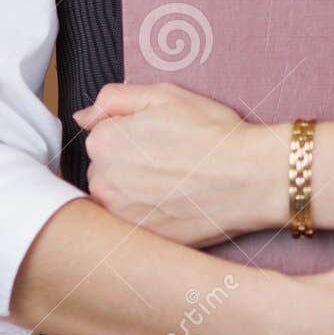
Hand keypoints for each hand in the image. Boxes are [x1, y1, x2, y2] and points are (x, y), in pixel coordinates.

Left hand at [73, 81, 271, 245]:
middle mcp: (103, 182)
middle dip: (129, 165)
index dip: (132, 134)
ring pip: (118, 199)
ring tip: (175, 183)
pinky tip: (176, 204)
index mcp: (104, 142)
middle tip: (170, 160)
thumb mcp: (164, 95)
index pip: (102, 137)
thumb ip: (115, 99)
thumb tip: (84, 116)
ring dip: (137, 192)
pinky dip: (150, 215)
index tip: (158, 137)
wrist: (249, 178)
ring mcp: (120, 215)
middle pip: (106, 170)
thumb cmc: (213, 134)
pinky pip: (134, 225)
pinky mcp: (140, 239)